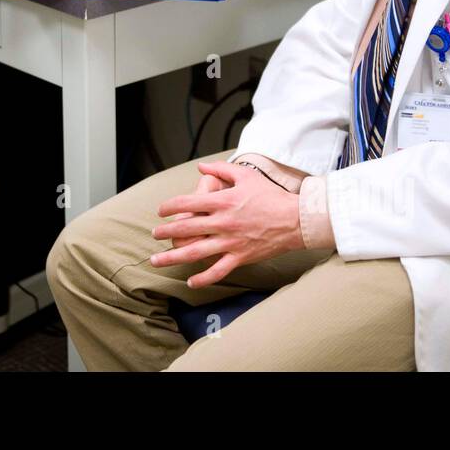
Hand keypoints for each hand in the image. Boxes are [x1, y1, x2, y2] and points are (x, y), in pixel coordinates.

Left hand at [150, 160, 303, 288]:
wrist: (295, 219)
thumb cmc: (270, 195)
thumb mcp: (245, 176)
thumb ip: (221, 170)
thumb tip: (200, 168)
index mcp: (222, 202)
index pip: (187, 204)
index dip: (169, 207)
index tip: (160, 211)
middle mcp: (222, 222)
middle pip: (185, 229)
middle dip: (165, 232)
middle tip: (154, 234)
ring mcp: (230, 242)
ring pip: (195, 252)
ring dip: (172, 257)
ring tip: (156, 260)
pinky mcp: (240, 257)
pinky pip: (218, 271)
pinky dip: (203, 278)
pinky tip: (191, 281)